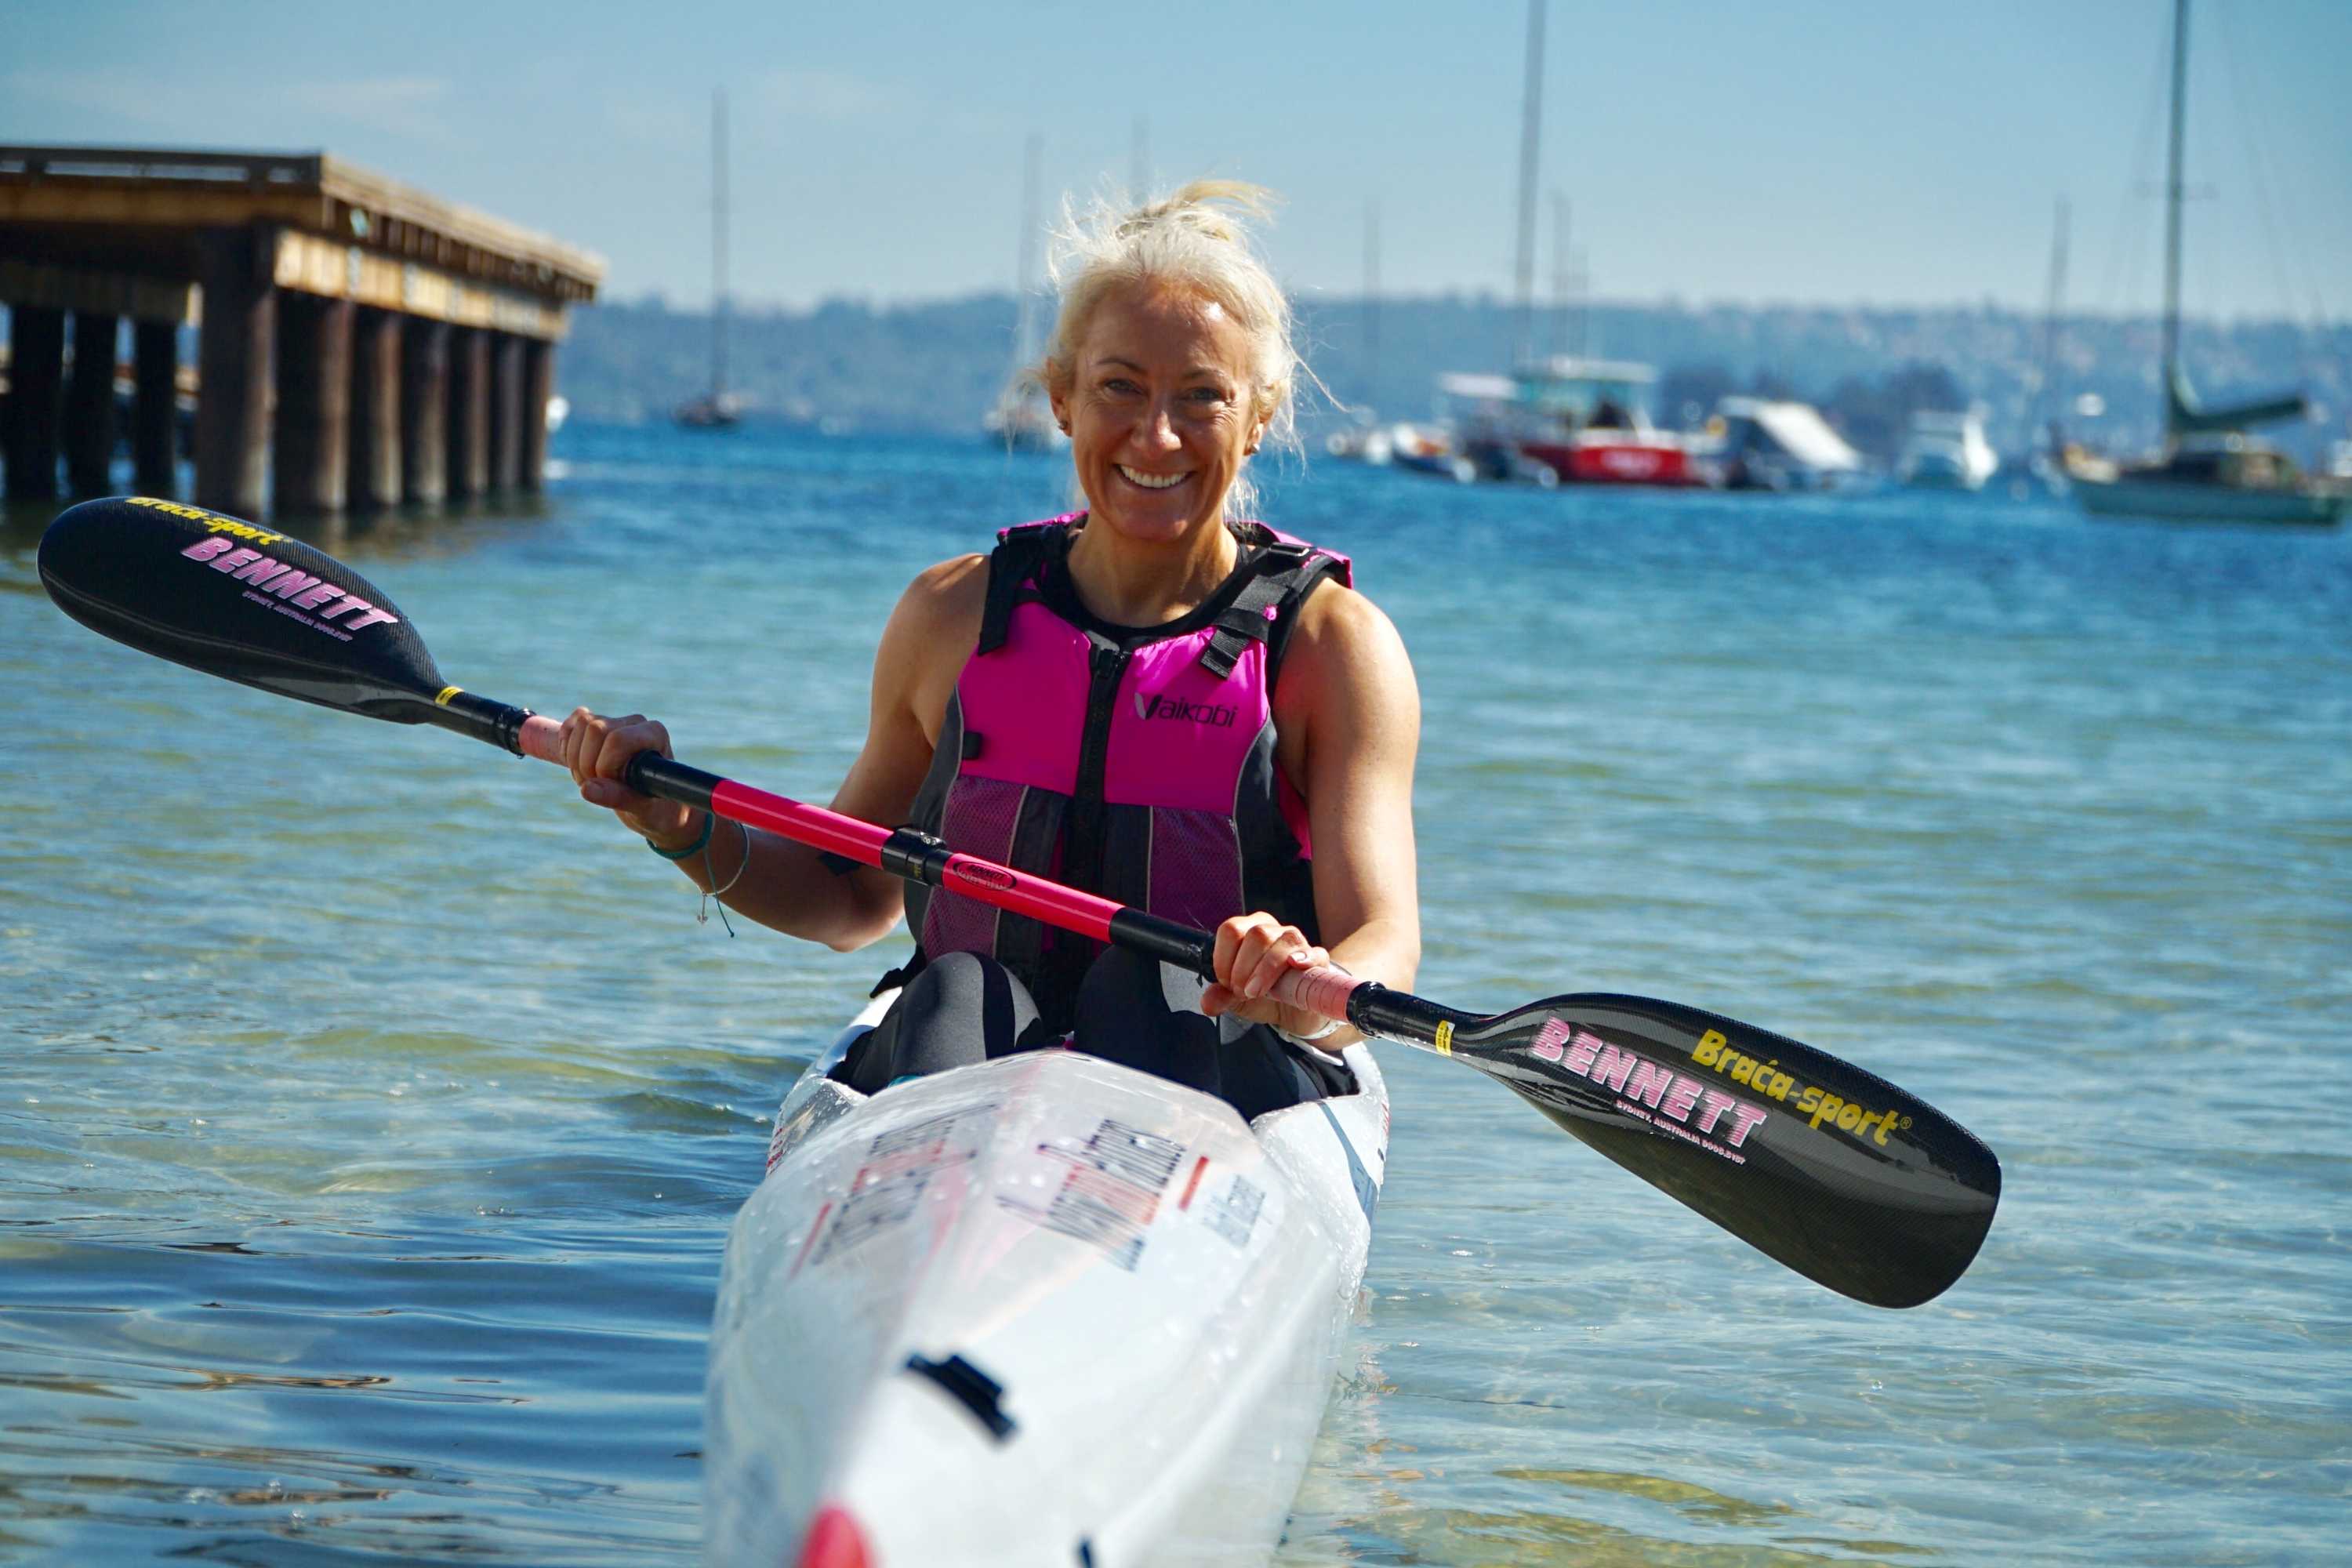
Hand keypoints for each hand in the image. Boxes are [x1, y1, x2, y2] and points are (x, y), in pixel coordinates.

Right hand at [556, 707, 697, 848]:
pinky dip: (565, 748)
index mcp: (654, 734)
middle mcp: (636, 722)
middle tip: (597, 787)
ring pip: (579, 725)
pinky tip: (577, 766)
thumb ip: (617, 797)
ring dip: (575, 759)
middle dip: (586, 764)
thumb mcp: (640, 807)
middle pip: (594, 728)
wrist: (651, 807)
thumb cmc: (653, 808)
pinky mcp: (595, 725)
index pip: (617, 739)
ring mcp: (614, 721)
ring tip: (591, 781)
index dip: (604, 765)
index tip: (613, 785)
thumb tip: (587, 789)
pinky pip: (570, 726)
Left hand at [1201, 911, 1330, 1035]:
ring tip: (1257, 992)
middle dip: (1243, 968)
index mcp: (1249, 931)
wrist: (1298, 1013)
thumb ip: (1222, 997)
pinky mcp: (1319, 959)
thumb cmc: (1267, 997)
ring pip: (1282, 940)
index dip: (1223, 959)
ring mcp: (1298, 943)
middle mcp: (1273, 930)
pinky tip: (1294, 966)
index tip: (1227, 984)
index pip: (1231, 929)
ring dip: (1265, 970)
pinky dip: (1302, 958)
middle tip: (1243, 992)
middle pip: (1256, 934)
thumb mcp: (1239, 1000)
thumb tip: (1207, 1002)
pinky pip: (1313, 952)